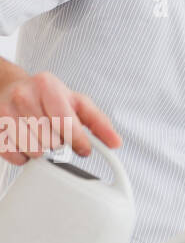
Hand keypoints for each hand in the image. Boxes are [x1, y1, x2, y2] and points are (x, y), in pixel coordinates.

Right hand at [0, 61, 120, 165]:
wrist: (11, 88)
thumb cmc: (47, 96)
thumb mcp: (76, 102)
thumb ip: (98, 122)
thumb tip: (115, 142)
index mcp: (48, 86)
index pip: (67, 124)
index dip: (79, 142)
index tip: (83, 148)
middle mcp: (24, 95)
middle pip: (51, 141)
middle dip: (59, 145)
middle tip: (57, 137)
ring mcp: (6, 110)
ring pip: (34, 151)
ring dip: (43, 152)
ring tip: (42, 138)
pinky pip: (16, 156)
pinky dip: (24, 157)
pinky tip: (26, 143)